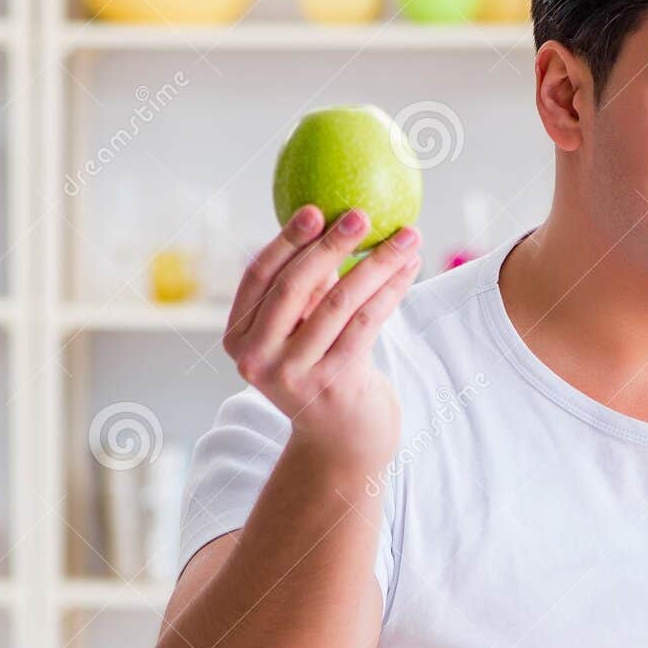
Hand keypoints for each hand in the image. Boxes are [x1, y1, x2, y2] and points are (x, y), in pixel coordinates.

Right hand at [223, 204, 419, 476]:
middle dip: (330, 245)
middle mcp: (257, 359)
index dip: (285, 241)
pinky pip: (365, 325)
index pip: (258, 278)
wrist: (342, 438)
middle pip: (294, 287)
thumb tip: (331, 220)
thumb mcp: (300, 330)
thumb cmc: (321, 368)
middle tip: (360, 215)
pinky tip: (409, 268)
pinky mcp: (332, 385)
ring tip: (406, 237)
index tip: (314, 209)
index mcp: (238, 338)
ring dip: (376, 264)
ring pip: (337, 304)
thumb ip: (304, 289)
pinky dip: (390, 291)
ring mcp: (293, 375)